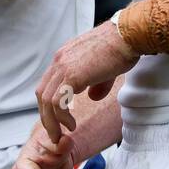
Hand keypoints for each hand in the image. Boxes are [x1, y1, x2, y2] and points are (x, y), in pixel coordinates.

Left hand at [35, 20, 138, 142]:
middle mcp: (59, 60)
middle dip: (47, 117)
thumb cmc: (120, 47)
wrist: (126, 35)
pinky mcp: (73, 75)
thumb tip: (92, 97)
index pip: (48, 84)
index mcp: (64, 56)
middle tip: (55, 133)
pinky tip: (71, 124)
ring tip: (63, 133)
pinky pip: (58, 102)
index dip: (49, 105)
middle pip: (42, 94)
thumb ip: (96, 84)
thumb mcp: (104, 68)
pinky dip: (61, 117)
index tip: (57, 119)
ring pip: (46, 101)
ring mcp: (64, 67)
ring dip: (52, 121)